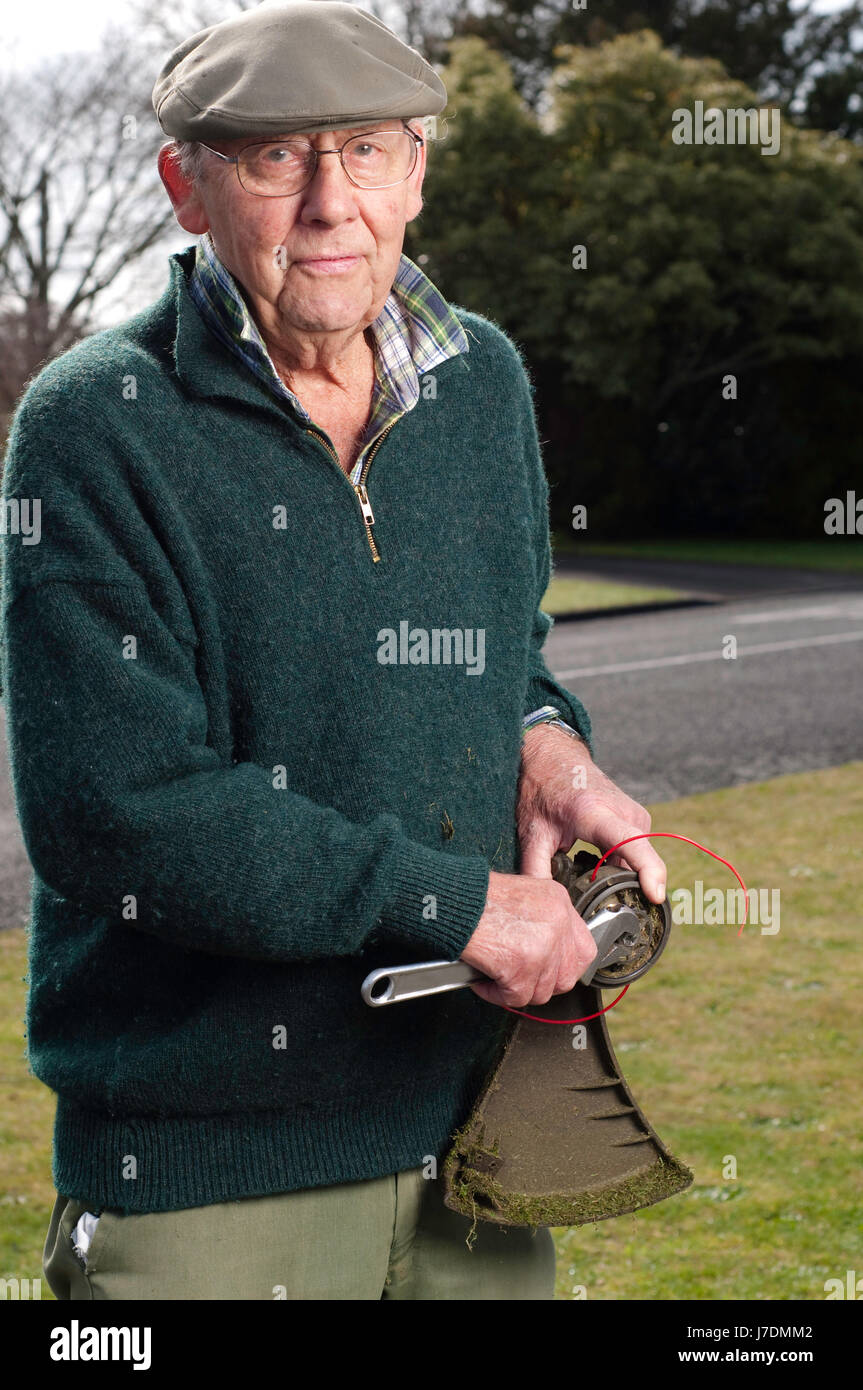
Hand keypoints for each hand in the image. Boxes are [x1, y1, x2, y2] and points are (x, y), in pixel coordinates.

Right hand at [461, 870, 596, 1008]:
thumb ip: (540, 919)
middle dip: (542, 983)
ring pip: (541, 991)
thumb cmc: (476, 896)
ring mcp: (543, 948)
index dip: (566, 965)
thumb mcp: (522, 892)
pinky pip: (516, 998)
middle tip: (521, 978)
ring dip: (517, 989)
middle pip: (566, 975)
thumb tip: (544, 949)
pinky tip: (484, 981)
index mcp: (559, 902)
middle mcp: (557, 924)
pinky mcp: (523, 969)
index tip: (552, 970)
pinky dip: (496, 994)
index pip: (583, 948)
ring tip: (496, 976)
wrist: (453, 901)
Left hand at [516, 724, 666, 903]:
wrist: (554, 755)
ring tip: (590, 881)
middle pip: (638, 862)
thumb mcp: (532, 833)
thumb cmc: (541, 790)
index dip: (648, 870)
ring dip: (620, 877)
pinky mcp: (638, 819)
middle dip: (626, 891)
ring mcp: (635, 814)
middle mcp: (623, 812)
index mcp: (594, 813)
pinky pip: (637, 852)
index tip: (656, 895)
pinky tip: (598, 868)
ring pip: (638, 861)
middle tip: (597, 909)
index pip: (630, 842)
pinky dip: (622, 865)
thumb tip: (546, 908)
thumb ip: (537, 872)